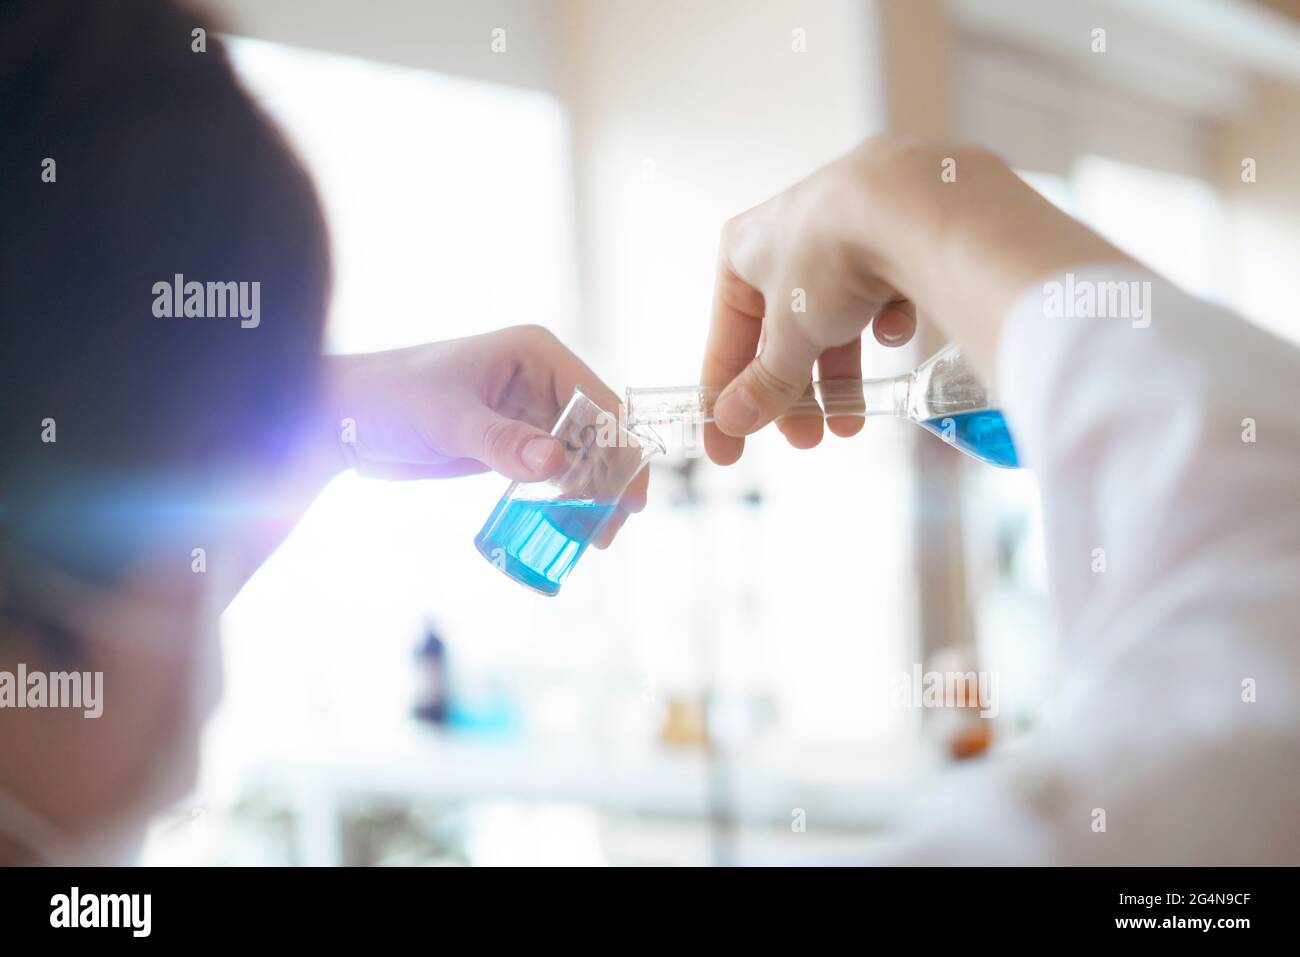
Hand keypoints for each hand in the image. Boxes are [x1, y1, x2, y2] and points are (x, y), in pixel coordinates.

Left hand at [321, 325, 647, 547]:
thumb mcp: (448, 419)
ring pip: (577, 457)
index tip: (629, 492)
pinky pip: (549, 473)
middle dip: (608, 478)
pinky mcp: (509, 443)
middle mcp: (539, 380)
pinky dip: (562, 499)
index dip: (620, 446)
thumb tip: (556, 463)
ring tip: (596, 538)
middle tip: (612, 526)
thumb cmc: (388, 397)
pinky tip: (569, 529)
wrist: (341, 418)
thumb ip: (502, 441)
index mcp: (535, 354)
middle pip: (595, 433)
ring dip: (589, 495)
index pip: (597, 401)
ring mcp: (526, 414)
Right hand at [701, 137, 1130, 465]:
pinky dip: (882, 321)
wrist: (914, 203)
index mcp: (741, 253)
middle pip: (782, 336)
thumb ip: (765, 383)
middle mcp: (786, 239)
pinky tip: (892, 329)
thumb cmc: (828, 260)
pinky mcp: (891, 236)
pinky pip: (878, 294)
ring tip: (851, 423)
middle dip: (795, 396)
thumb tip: (731, 422)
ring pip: (831, 322)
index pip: (725, 341)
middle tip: (807, 441)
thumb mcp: (790, 337)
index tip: (726, 453)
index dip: (724, 403)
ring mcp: (840, 235)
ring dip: (839, 377)